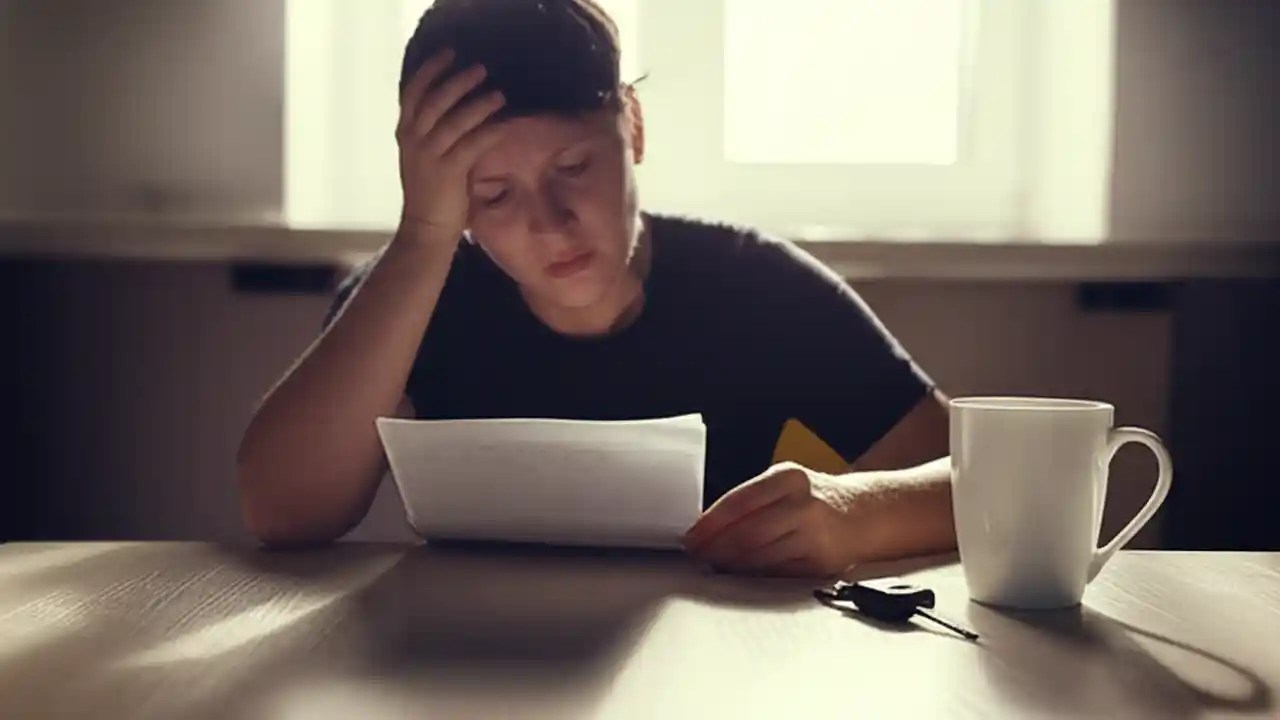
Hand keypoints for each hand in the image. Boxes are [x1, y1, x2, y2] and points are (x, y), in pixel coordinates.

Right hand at [396, 49, 506, 240]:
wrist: (426, 227)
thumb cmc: (433, 189)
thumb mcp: (428, 153)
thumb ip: (440, 129)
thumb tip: (465, 103)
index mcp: (406, 132)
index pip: (413, 92)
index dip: (430, 69)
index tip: (448, 52)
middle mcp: (414, 140)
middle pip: (434, 100)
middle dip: (458, 81)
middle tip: (481, 69)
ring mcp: (429, 156)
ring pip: (454, 120)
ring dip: (478, 104)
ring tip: (499, 94)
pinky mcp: (448, 172)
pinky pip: (472, 145)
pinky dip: (489, 131)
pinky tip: (505, 124)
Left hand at [682, 462, 868, 577]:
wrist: (867, 513)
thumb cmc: (816, 500)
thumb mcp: (785, 485)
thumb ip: (751, 502)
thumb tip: (707, 528)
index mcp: (789, 478)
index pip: (740, 502)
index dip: (710, 524)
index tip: (691, 537)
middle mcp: (804, 505)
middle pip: (748, 533)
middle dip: (716, 549)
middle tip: (697, 556)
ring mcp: (814, 536)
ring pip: (760, 557)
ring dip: (731, 565)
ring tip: (714, 565)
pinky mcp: (821, 564)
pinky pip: (777, 574)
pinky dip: (755, 576)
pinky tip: (742, 574)